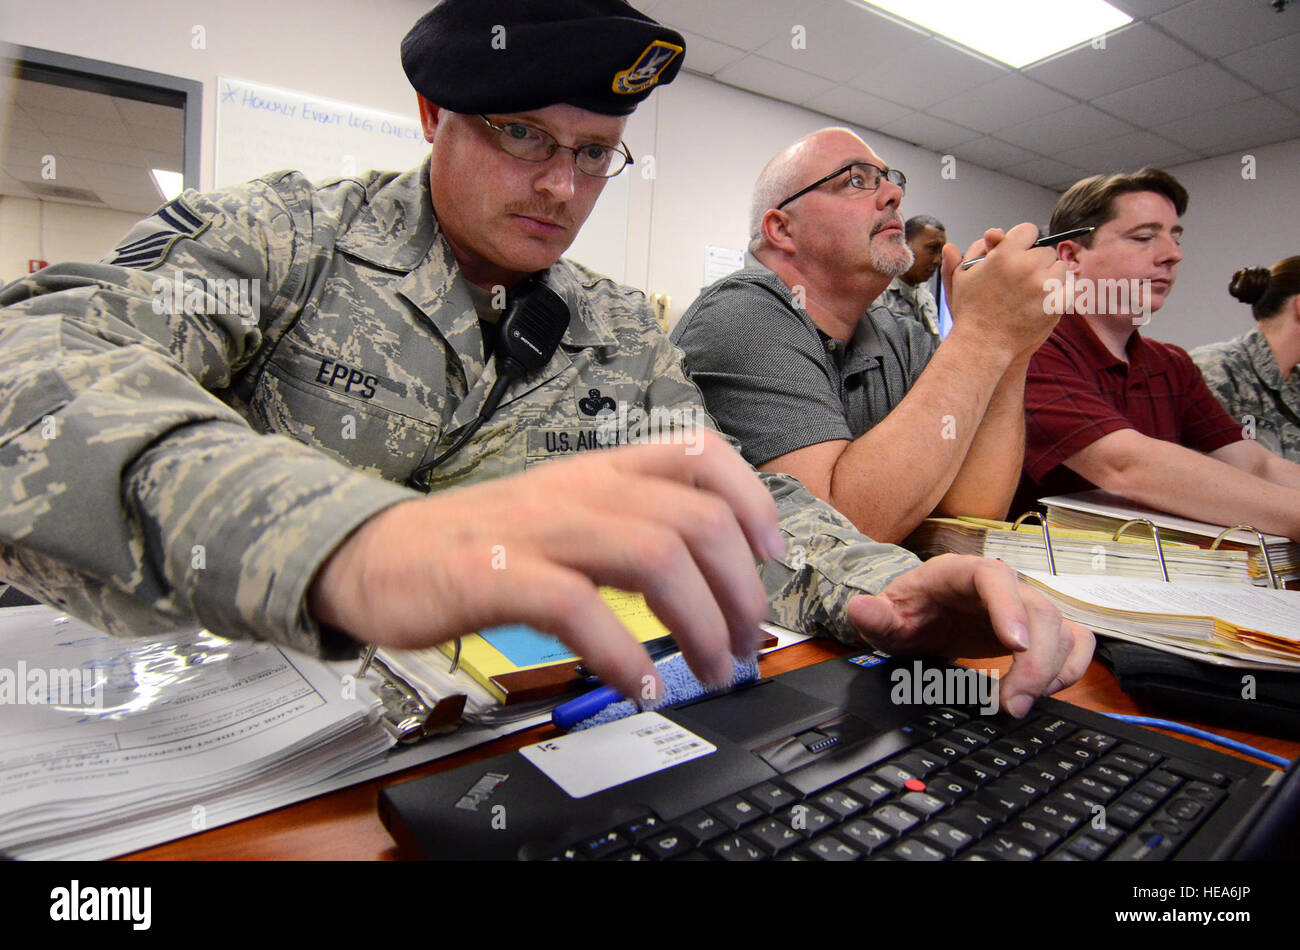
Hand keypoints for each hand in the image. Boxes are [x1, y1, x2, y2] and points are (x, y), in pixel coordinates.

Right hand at [309, 431, 782, 700]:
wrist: (374, 555)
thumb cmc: (477, 544)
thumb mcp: (562, 514)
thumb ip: (627, 525)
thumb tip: (708, 570)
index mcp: (597, 471)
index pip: (697, 450)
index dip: (751, 498)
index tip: (772, 555)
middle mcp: (576, 489)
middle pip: (694, 518)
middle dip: (740, 589)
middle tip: (745, 643)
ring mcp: (535, 529)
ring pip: (652, 555)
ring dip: (699, 623)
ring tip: (710, 668)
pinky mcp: (494, 574)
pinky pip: (578, 607)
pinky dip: (623, 652)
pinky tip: (638, 684)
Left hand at [845, 554, 1094, 716]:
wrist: (922, 615)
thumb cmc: (908, 612)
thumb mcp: (886, 618)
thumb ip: (874, 616)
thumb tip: (859, 607)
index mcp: (962, 572)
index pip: (995, 577)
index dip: (1009, 607)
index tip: (1014, 645)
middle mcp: (1002, 586)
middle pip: (1039, 609)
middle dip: (1034, 660)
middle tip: (1011, 704)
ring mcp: (1025, 606)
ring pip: (1062, 627)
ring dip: (1052, 670)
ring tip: (1020, 704)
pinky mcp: (1039, 630)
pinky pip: (1075, 641)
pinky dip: (1070, 667)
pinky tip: (1045, 692)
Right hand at [943, 223, 1065, 361]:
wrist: (981, 344)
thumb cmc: (969, 311)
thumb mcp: (962, 276)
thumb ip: (974, 251)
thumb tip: (991, 233)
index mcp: (1004, 254)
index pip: (1029, 230)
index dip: (1024, 240)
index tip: (1021, 251)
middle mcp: (1026, 266)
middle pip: (1046, 251)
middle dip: (1037, 262)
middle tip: (1024, 278)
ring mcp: (1043, 285)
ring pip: (1060, 267)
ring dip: (1051, 276)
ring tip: (1034, 291)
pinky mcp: (1055, 304)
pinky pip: (1071, 287)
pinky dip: (1063, 291)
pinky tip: (1049, 298)